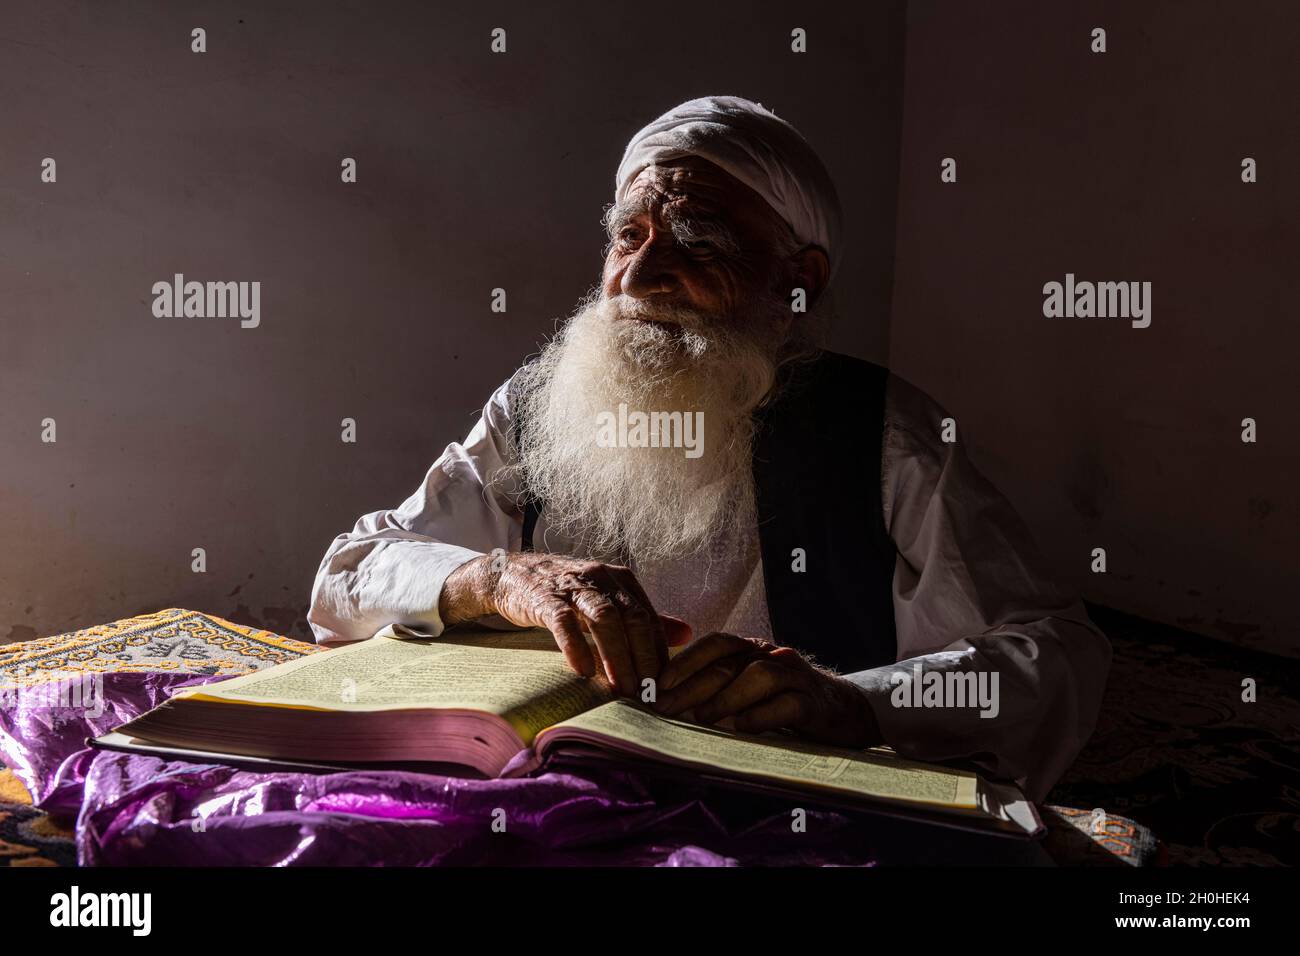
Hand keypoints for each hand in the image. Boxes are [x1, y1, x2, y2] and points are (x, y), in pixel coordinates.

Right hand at [439, 552, 691, 695]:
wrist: (512, 574)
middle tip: (648, 696)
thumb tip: (687, 634)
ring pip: (605, 620)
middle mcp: (603, 578)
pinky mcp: (545, 596)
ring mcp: (574, 585)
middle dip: (644, 660)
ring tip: (622, 690)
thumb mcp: (607, 601)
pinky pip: (564, 622)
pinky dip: (576, 646)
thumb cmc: (566, 593)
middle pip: (634, 620)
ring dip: (617, 658)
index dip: (659, 655)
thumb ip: (644, 618)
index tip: (663, 688)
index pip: (651, 620)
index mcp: (622, 581)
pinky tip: (583, 671)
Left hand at [653, 633, 880, 747]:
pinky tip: (743, 727)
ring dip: (726, 697)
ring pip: (760, 677)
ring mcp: (796, 678)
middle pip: (730, 664)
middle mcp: (774, 656)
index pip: (716, 644)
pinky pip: (788, 704)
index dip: (686, 661)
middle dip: (692, 685)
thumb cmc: (786, 701)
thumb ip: (720, 687)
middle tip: (666, 708)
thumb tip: (671, 702)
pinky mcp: (814, 704)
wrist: (843, 711)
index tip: (659, 683)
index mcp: (754, 650)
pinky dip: (762, 715)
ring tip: (701, 718)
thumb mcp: (752, 688)